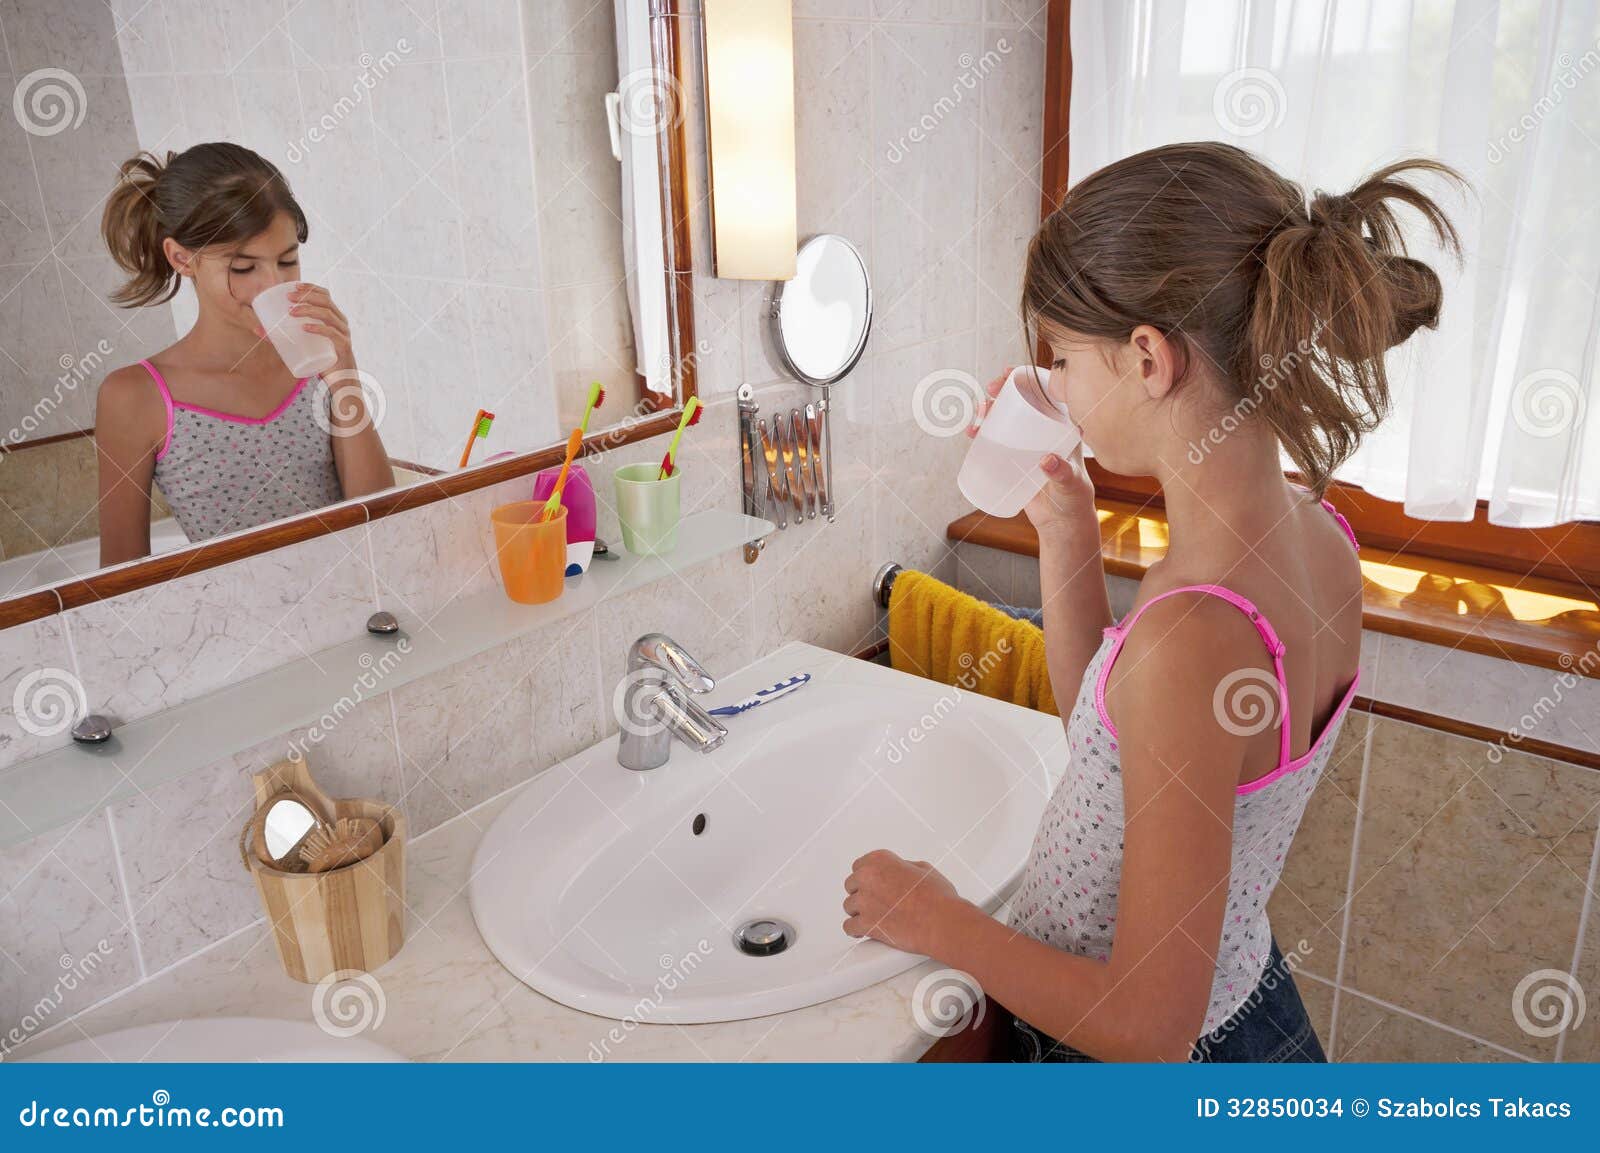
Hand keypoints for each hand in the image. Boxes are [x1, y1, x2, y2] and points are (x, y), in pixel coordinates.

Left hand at [288, 283, 355, 374]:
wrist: (340, 379)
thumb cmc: (320, 358)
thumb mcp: (301, 344)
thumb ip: (281, 337)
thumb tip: (257, 329)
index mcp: (333, 317)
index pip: (325, 295)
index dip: (311, 287)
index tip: (295, 285)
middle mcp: (341, 322)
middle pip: (326, 301)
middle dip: (307, 296)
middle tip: (289, 298)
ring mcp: (343, 333)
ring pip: (328, 314)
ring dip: (309, 310)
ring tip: (292, 312)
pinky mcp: (343, 346)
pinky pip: (331, 334)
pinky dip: (318, 329)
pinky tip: (305, 327)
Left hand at [842, 849, 963, 955]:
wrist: (941, 922)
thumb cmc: (937, 897)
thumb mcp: (923, 869)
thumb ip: (903, 867)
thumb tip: (897, 872)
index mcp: (880, 860)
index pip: (859, 866)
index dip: (867, 877)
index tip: (871, 884)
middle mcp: (868, 878)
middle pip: (851, 885)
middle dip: (862, 893)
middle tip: (875, 901)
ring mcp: (865, 901)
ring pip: (848, 906)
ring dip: (858, 911)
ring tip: (872, 916)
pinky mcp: (866, 924)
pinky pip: (848, 927)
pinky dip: (855, 930)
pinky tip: (861, 931)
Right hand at [969, 366, 1095, 535]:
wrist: (1060, 522)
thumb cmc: (1073, 500)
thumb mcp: (1071, 484)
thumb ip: (1063, 474)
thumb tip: (1047, 461)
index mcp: (1062, 426)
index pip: (1046, 393)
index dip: (1026, 378)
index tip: (1009, 374)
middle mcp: (1044, 430)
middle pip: (1020, 401)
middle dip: (1001, 390)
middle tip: (989, 391)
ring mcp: (1026, 443)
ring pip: (1005, 418)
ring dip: (988, 410)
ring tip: (978, 416)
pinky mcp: (1013, 458)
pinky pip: (995, 439)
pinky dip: (982, 432)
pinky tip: (972, 432)